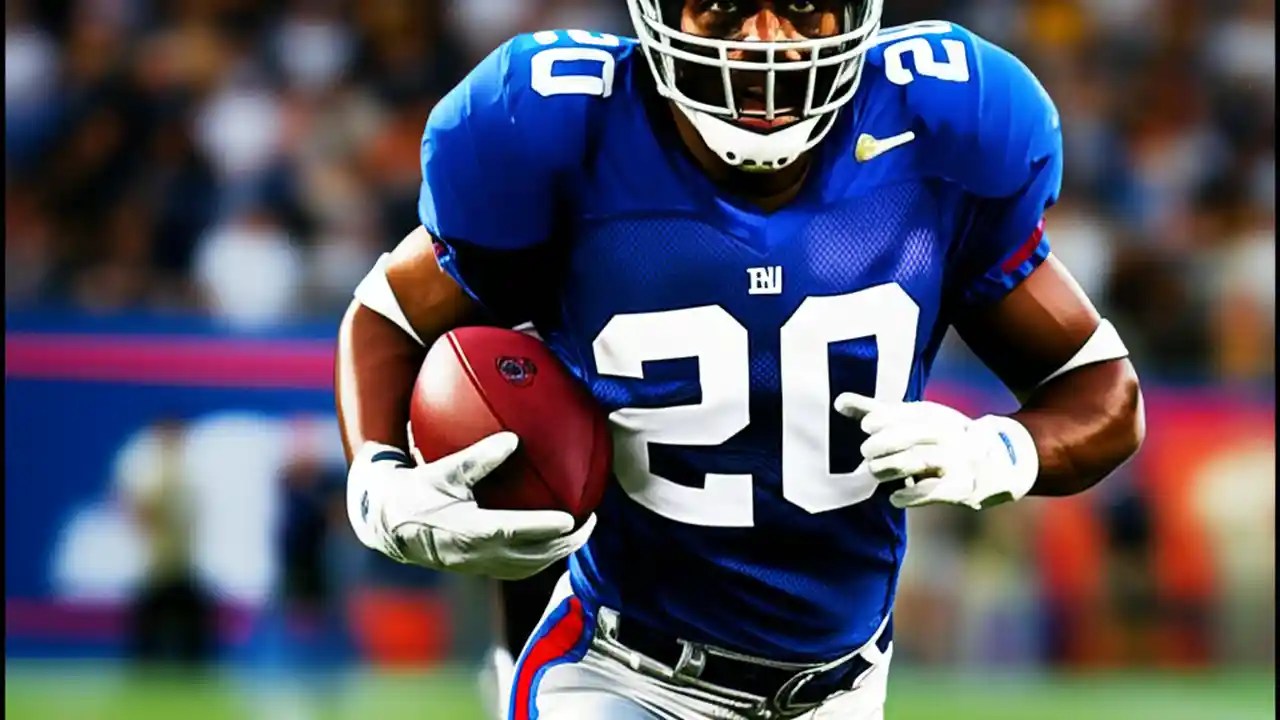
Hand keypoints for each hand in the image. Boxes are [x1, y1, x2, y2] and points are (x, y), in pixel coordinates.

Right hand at [347, 432, 594, 578]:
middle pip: (532, 556)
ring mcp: (479, 565)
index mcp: (470, 530)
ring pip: (528, 567)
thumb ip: (479, 457)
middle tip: (589, 523)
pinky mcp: (478, 569)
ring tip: (578, 534)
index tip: (571, 518)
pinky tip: (550, 545)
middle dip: (565, 543)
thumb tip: (512, 439)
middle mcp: (478, 554)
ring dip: (556, 554)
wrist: (390, 525)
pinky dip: (538, 560)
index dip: (544, 527)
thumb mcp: (445, 471)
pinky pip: (517, 570)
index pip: (515, 532)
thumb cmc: (417, 493)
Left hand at [834, 393, 1038, 509]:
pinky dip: (912, 495)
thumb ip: (877, 412)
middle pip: (913, 435)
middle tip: (867, 452)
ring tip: (875, 471)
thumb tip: (838, 401)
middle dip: (886, 443)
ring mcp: (956, 460)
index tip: (866, 426)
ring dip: (893, 466)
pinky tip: (894, 498)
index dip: (884, 419)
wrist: (998, 462)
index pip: (908, 413)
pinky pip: (935, 490)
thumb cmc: (942, 438)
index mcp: (935, 415)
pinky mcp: (961, 487)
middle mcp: (948, 434)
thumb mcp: (915, 421)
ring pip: (921, 460)